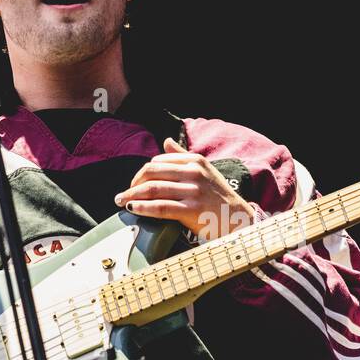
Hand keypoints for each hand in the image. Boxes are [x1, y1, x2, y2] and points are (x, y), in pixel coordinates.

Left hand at [115, 138, 257, 239]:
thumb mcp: (205, 170)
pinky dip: (142, 207)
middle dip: (133, 183)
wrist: (238, 219)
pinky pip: (160, 206)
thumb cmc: (219, 197)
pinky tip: (132, 209)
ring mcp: (193, 191)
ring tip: (121, 201)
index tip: (135, 183)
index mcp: (195, 161)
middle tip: (124, 193)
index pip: (159, 161)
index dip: (142, 172)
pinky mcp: (192, 209)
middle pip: (152, 172)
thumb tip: (165, 140)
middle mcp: (194, 172)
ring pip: (153, 189)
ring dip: (131, 195)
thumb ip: (183, 155)